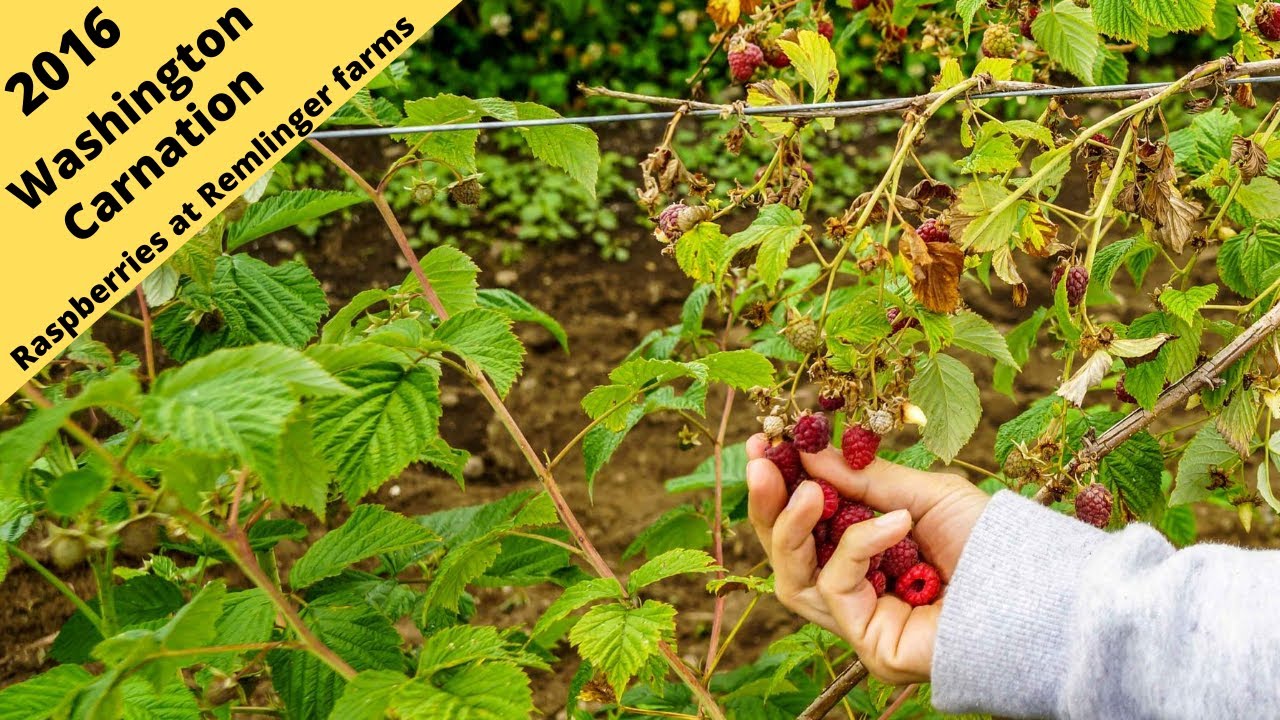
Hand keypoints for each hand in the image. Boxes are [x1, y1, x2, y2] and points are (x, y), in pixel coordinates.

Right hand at [745, 433, 989, 682]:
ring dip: (791, 527)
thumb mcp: (921, 493)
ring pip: (794, 578)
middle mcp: (857, 592)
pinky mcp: (869, 643)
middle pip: (786, 556)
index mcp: (867, 556)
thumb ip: (865, 478)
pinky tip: (895, 523)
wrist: (1034, 586)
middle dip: (767, 507)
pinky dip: (858, 545)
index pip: (804, 527)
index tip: (763, 444)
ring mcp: (861, 621)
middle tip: (761, 463)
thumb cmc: (989, 543)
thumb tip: (808, 450)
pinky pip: (836, 587)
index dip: (778, 488)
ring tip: (807, 490)